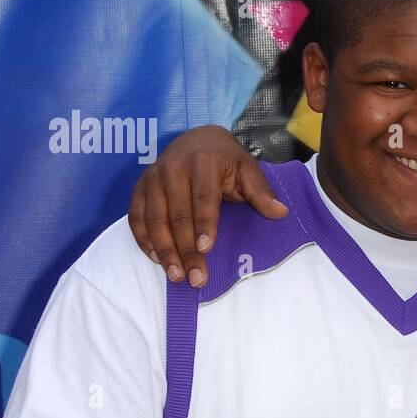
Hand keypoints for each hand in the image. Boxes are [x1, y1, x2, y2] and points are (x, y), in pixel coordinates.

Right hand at [129, 125, 286, 287]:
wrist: (196, 139)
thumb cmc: (226, 161)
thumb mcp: (248, 170)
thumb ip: (261, 192)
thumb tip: (281, 212)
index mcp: (203, 163)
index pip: (203, 198)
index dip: (204, 224)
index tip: (207, 249)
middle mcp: (173, 168)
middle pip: (177, 215)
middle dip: (186, 249)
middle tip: (195, 278)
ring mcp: (153, 178)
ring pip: (154, 219)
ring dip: (164, 250)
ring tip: (176, 275)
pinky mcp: (140, 187)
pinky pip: (136, 216)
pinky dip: (143, 239)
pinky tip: (155, 259)